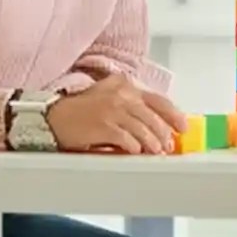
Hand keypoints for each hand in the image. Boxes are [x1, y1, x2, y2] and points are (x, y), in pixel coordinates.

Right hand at [46, 73, 187, 154]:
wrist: (54, 118)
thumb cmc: (82, 111)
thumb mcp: (109, 97)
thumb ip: (132, 105)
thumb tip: (156, 124)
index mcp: (125, 85)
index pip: (157, 99)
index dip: (173, 115)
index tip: (182, 127)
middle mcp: (121, 94)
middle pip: (153, 116)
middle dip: (163, 134)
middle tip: (167, 146)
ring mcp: (112, 109)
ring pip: (143, 129)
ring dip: (152, 143)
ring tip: (155, 152)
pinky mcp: (104, 125)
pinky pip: (127, 139)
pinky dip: (134, 147)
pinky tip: (135, 151)